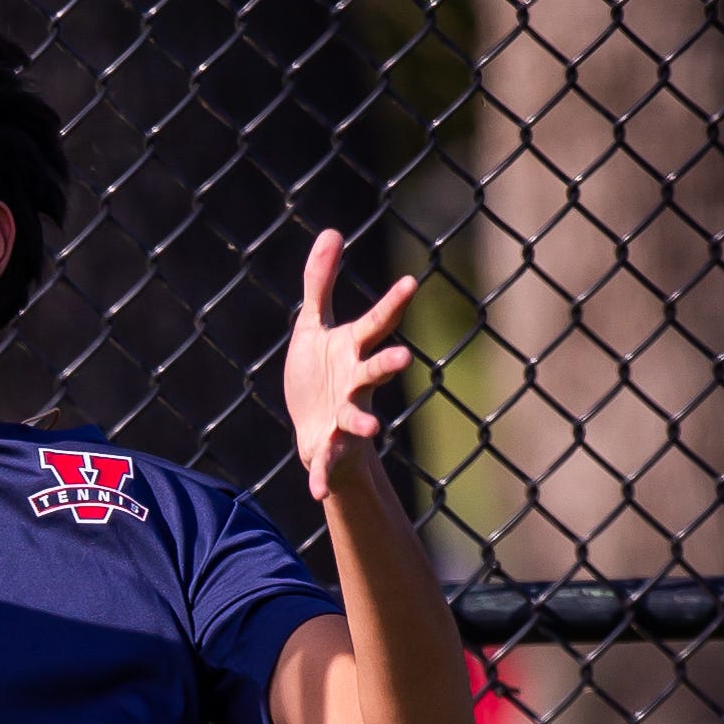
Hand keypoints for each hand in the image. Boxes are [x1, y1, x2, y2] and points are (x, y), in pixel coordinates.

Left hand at [286, 228, 415, 503]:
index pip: (377, 323)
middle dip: (389, 364)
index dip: (393, 303)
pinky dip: (322, 476)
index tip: (411, 283)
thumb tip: (332, 230)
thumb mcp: (312, 325)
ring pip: (359, 416)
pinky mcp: (328, 446)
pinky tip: (315, 492)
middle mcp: (355, 382)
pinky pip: (326, 462)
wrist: (312, 427)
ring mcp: (345, 416)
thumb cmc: (318, 374)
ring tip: (374, 427)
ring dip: (364, 421)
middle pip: (375, 370)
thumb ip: (319, 280)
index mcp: (353, 349)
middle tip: (403, 357)